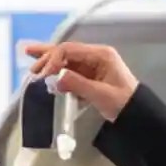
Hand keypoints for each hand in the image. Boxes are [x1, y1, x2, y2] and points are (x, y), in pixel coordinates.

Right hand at [22, 41, 139, 120]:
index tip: (43, 75)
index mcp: (101, 55)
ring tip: (28, 53)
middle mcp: (94, 56)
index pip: (70, 50)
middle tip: (33, 70)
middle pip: (65, 51)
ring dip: (48, 60)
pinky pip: (68, 71)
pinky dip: (55, 71)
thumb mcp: (101, 95)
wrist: (137, 115)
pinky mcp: (88, 76)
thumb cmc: (124, 103)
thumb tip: (56, 79)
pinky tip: (42, 69)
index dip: (53, 60)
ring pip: (65, 59)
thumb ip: (78, 84)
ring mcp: (91, 66)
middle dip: (47, 57)